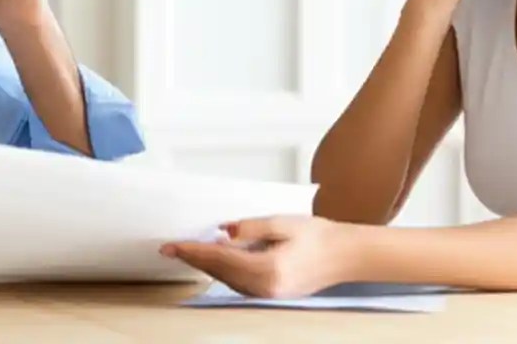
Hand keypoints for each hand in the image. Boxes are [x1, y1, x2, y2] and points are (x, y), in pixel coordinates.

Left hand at [160, 216, 354, 297]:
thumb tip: (223, 231)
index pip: (219, 258)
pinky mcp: (272, 293)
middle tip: (171, 249)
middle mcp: (265, 287)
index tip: (173, 245)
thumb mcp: (282, 223)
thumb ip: (250, 228)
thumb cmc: (319, 236)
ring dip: (206, 266)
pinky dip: (223, 272)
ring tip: (188, 252)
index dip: (193, 250)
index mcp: (267, 269)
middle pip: (219, 272)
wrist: (346, 255)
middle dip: (194, 259)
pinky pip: (239, 283)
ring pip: (226, 280)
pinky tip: (216, 261)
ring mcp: (268, 294)